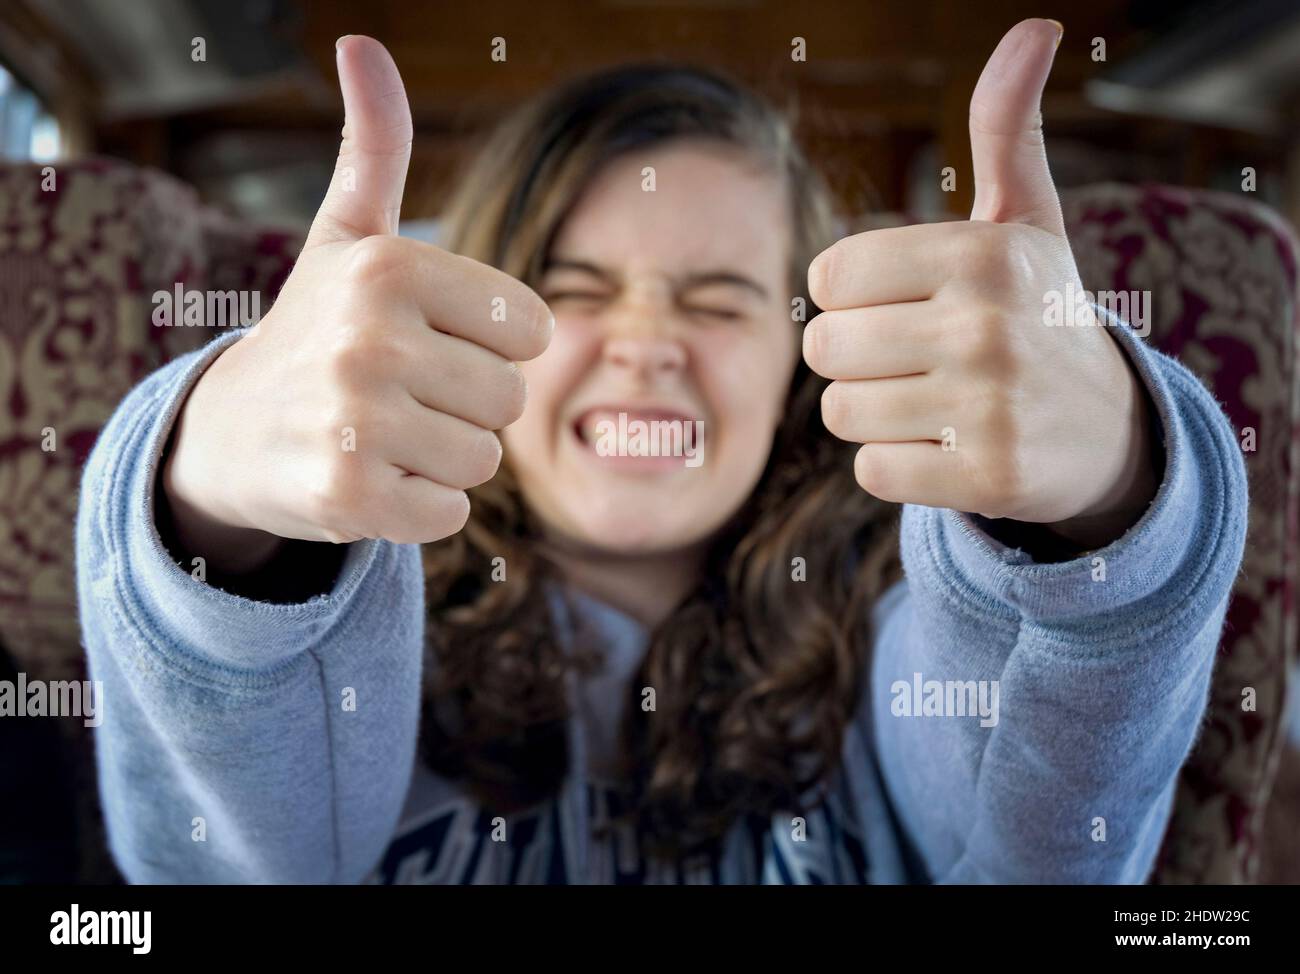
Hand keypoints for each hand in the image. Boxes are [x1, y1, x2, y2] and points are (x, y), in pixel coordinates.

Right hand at [164, 36, 551, 568]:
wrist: (228, 431)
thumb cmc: (314, 327)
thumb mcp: (345, 234)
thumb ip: (375, 148)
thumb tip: (361, 42)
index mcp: (391, 265)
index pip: (531, 330)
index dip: (489, 345)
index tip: (425, 339)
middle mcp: (370, 337)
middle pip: (511, 399)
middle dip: (465, 405)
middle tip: (397, 394)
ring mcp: (355, 420)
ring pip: (486, 460)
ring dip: (443, 459)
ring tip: (381, 434)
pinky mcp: (347, 495)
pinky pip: (449, 514)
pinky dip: (418, 508)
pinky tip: (368, 477)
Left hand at [803, 19, 1156, 548]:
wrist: (1110, 430)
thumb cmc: (1040, 314)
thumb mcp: (1027, 221)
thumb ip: (1007, 130)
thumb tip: (1032, 26)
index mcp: (982, 253)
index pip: (828, 275)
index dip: (849, 296)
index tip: (900, 303)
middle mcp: (987, 325)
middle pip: (824, 346)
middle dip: (855, 356)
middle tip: (916, 359)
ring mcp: (989, 407)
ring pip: (840, 411)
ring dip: (871, 412)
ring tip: (931, 402)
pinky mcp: (987, 478)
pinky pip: (871, 472)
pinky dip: (895, 467)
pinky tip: (945, 448)